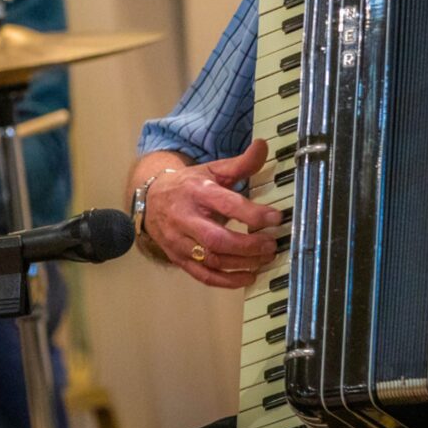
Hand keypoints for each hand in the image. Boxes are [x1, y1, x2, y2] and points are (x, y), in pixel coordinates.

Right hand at [144, 139, 284, 288]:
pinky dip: (226, 281)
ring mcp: (180, 241)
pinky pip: (203, 275)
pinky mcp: (179, 258)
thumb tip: (263, 146)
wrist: (151, 200)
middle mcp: (186, 218)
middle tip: (271, 244)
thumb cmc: (189, 185)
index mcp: (196, 191)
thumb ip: (240, 163)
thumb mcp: (212, 170)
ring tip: (265, 258)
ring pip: (211, 260)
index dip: (252, 213)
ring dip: (242, 263)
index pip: (226, 204)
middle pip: (217, 239)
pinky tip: (248, 277)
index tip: (276, 218)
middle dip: (248, 245)